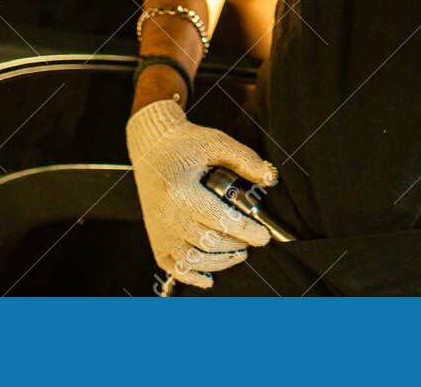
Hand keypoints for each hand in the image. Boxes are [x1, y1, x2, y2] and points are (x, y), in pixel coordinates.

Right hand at [125, 98, 278, 288]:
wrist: (150, 146)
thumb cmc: (184, 144)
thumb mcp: (216, 142)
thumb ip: (245, 159)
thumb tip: (270, 178)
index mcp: (181, 191)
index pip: (219, 220)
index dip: (245, 232)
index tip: (263, 236)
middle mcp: (167, 214)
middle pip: (207, 243)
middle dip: (235, 247)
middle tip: (251, 241)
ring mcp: (159, 229)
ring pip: (191, 260)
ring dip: (219, 262)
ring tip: (238, 253)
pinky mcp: (155, 237)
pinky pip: (171, 266)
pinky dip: (191, 276)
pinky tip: (209, 277)